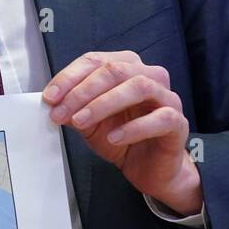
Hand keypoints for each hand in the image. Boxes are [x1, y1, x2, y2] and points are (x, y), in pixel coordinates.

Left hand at [44, 49, 201, 215]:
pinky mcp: (178, 122)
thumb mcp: (89, 122)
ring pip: (139, 87)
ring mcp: (167, 97)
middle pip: (115, 71)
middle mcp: (150, 76)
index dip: (69, 77)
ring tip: (81, 122)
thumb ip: (73, 108)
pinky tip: (114, 137)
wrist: (147, 167)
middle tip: (61, 112)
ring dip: (104, 104)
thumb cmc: (120, 137)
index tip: (49, 97)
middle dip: (82, 91)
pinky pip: (159, 118)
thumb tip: (53, 101)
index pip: (95, 61)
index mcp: (126, 68)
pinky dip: (133, 128)